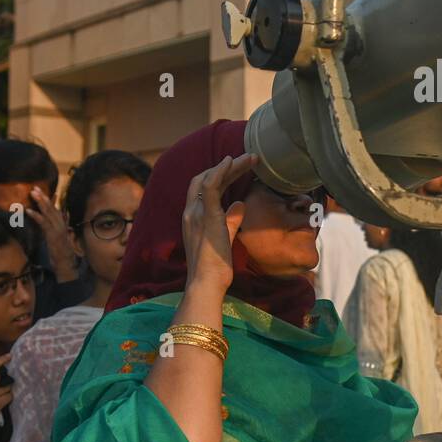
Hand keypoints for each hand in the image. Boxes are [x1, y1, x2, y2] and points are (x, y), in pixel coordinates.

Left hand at [28, 187, 77, 281]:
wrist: (66, 264)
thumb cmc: (62, 253)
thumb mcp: (62, 238)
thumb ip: (61, 227)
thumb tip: (62, 218)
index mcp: (62, 225)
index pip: (56, 209)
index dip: (49, 199)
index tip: (42, 191)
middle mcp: (61, 224)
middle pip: (52, 208)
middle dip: (43, 197)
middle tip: (35, 188)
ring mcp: (57, 229)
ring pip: (49, 212)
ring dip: (40, 202)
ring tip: (33, 193)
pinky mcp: (52, 235)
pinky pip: (43, 223)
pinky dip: (36, 216)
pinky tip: (28, 210)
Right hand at [182, 152, 258, 294]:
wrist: (206, 282)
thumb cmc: (215, 266)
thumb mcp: (224, 238)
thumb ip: (231, 220)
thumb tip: (239, 204)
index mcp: (192, 217)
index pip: (203, 187)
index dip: (219, 174)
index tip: (237, 167)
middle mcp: (191, 211)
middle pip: (206, 178)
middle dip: (227, 166)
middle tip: (248, 159)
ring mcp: (196, 212)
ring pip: (210, 178)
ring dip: (230, 166)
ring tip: (250, 158)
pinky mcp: (207, 216)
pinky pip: (211, 186)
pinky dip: (221, 171)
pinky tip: (232, 162)